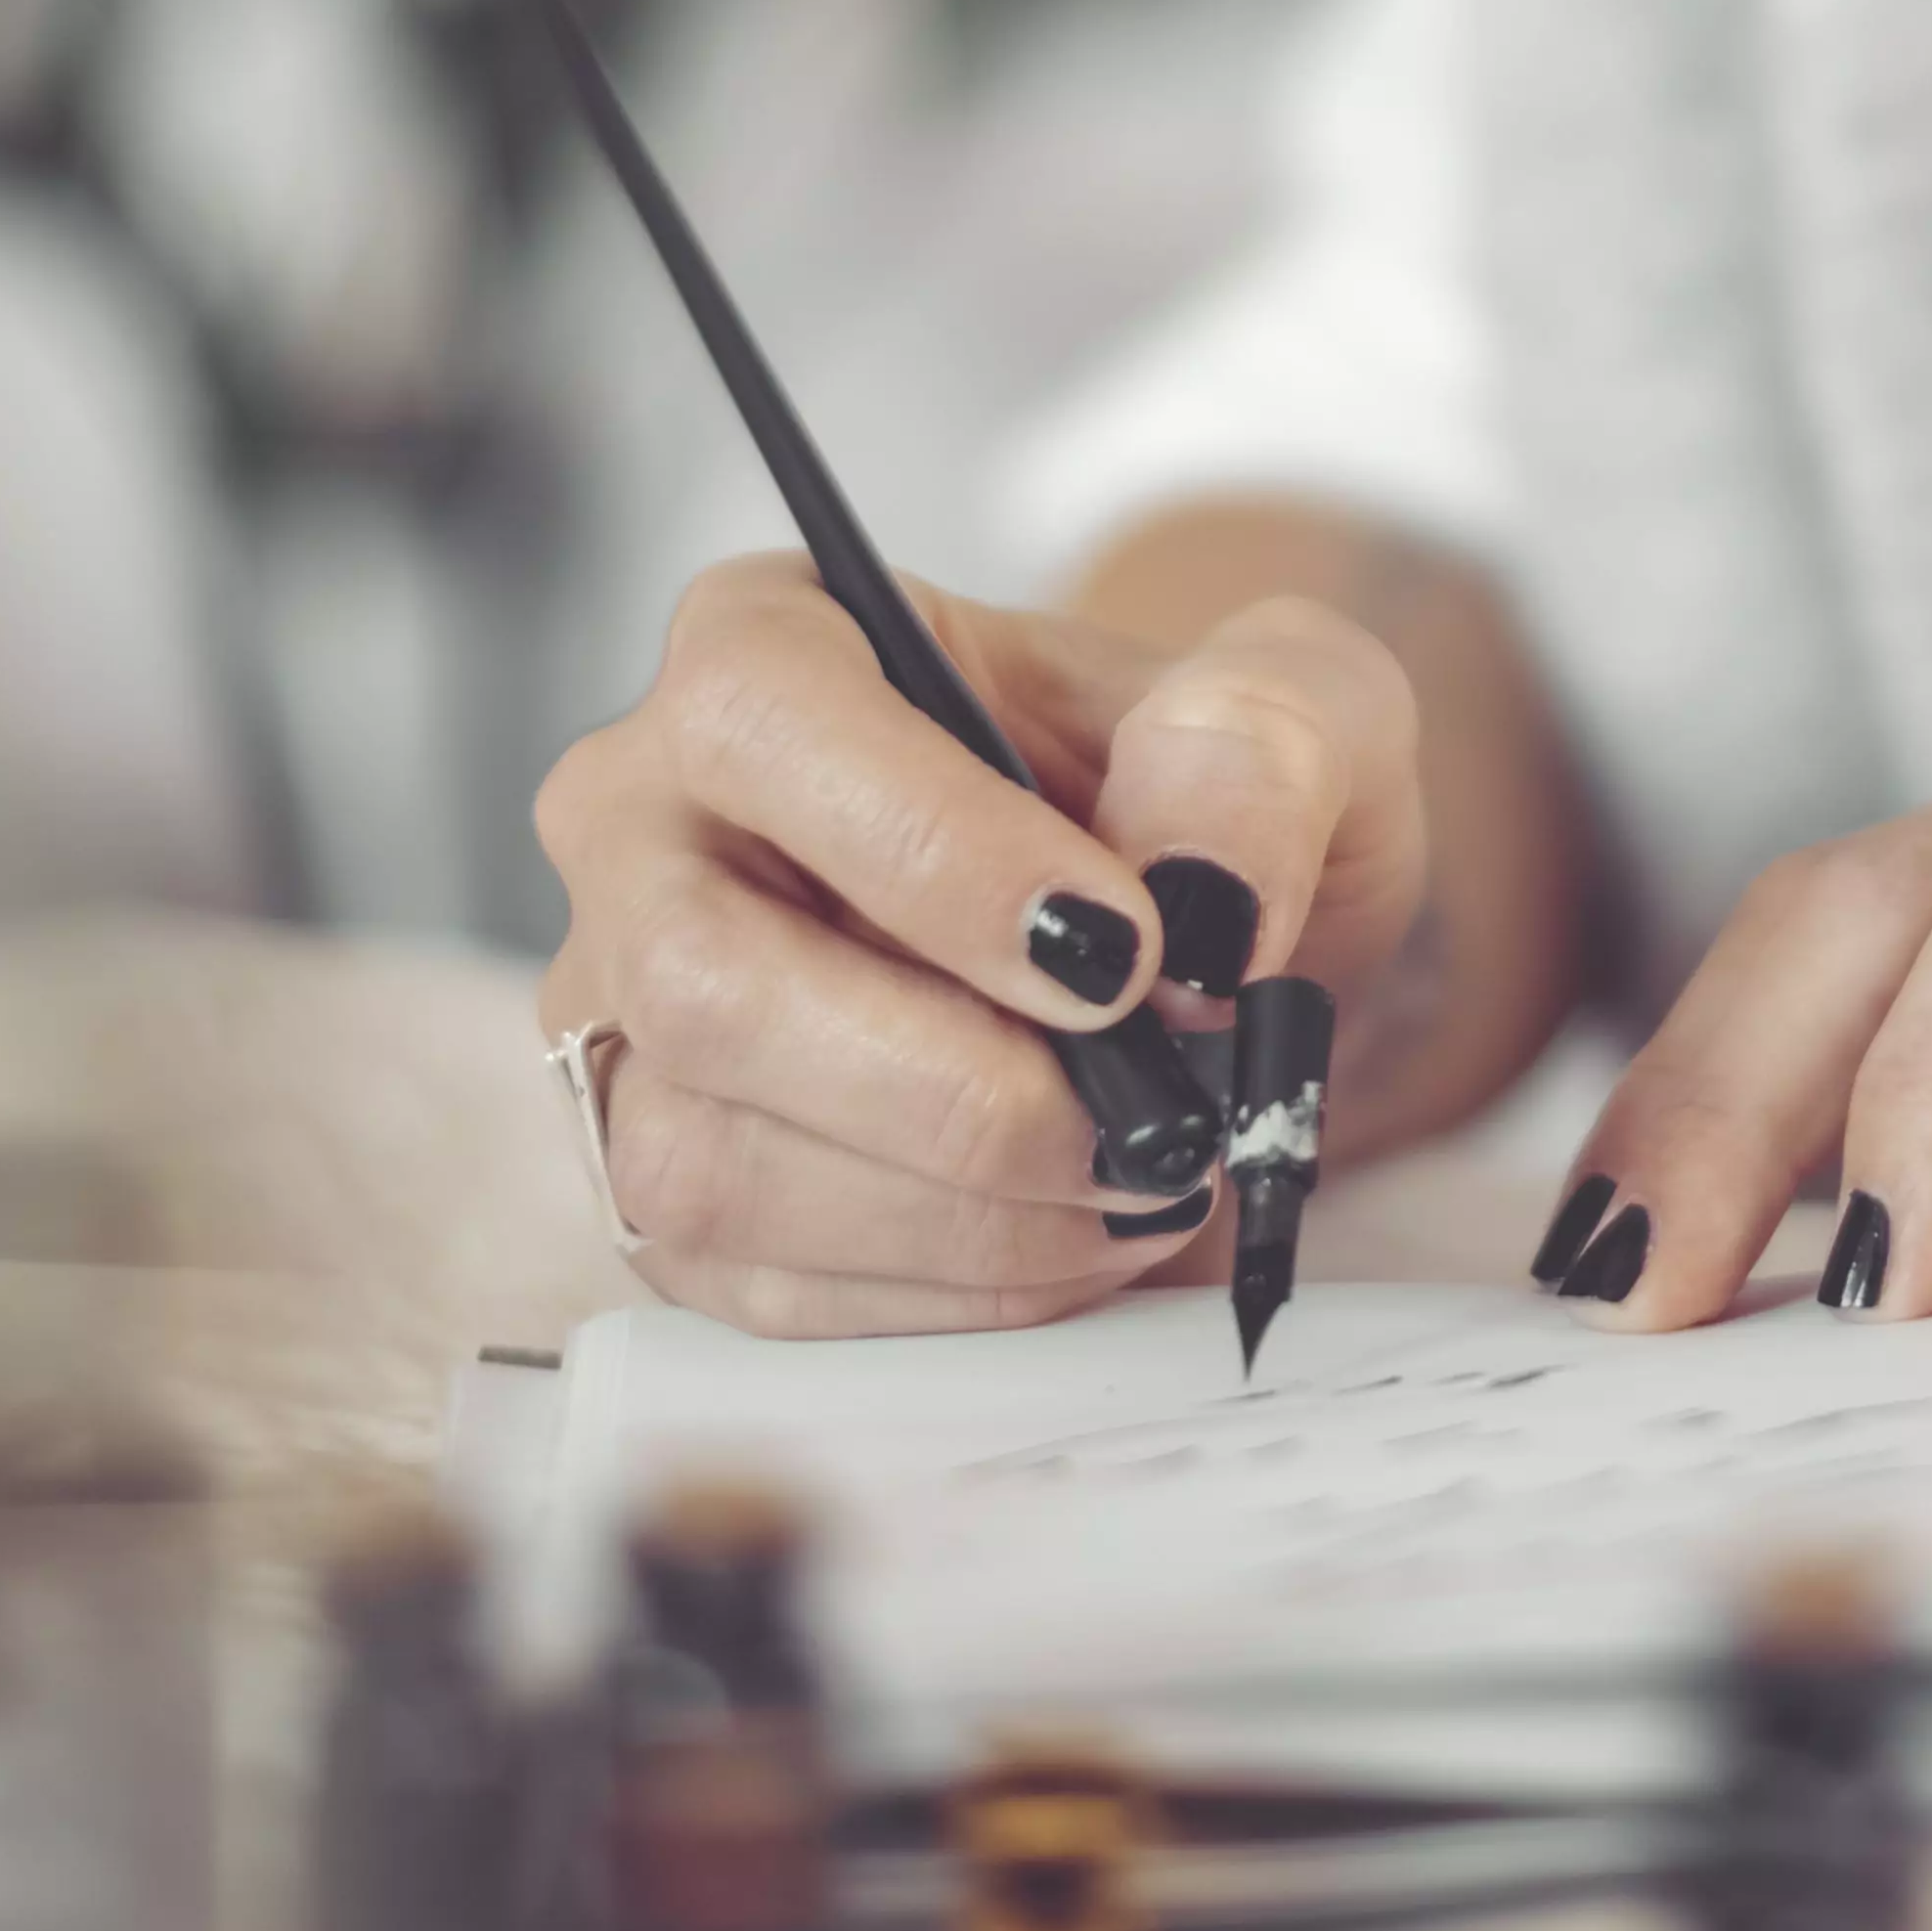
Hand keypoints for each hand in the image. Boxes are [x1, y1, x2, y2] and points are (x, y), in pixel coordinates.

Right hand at [531, 557, 1432, 1335]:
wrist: (1188, 947)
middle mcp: (647, 822)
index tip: (1120, 954)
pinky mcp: (663, 1186)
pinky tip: (1077, 1231)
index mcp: (764, 643)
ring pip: (709, 1158)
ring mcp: (631, 1017)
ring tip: (1146, 1176)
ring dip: (965, 1213)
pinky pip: (757, 1281)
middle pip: (699, 976)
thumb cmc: (1200, 799)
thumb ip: (1262, 746)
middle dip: (947, 1089)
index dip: (934, 851)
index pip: (766, 722)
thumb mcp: (1300, 711)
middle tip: (1148, 1119)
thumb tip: (1198, 886)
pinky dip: (949, 1287)